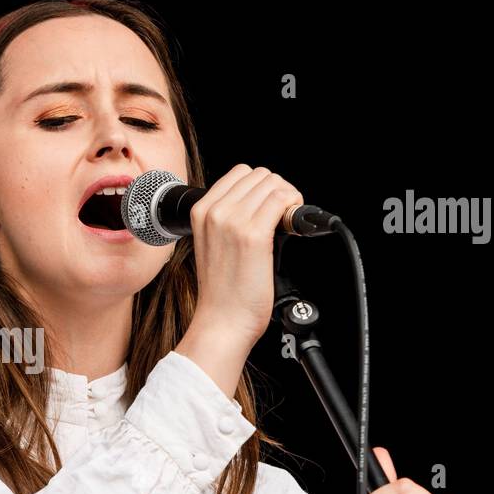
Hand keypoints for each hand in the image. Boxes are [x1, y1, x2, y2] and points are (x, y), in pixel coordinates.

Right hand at [186, 164, 303, 346]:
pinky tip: (292, 225)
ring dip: (288, 197)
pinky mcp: (254, 235)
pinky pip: (282, 200)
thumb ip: (228, 219)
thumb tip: (263, 202)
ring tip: (287, 220)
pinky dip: (293, 207)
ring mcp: (233, 221)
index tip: (269, 205)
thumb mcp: (213, 244)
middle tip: (283, 214)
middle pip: (259, 175)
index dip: (261, 186)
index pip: (240, 173)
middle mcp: (214, 212)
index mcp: (200, 211)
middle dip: (277, 190)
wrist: (223, 320)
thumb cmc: (222, 290)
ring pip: (273, 184)